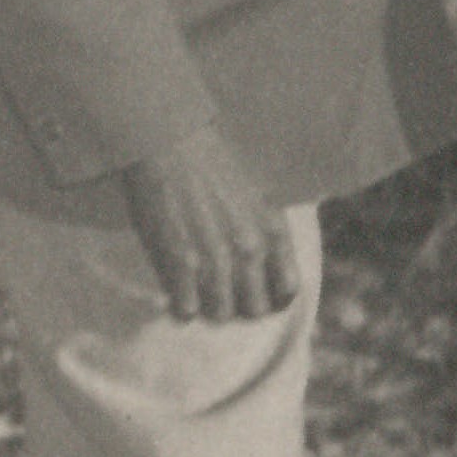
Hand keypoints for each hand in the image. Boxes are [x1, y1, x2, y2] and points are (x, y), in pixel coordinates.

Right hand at [117, 126, 294, 327]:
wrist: (169, 142)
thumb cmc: (211, 163)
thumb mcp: (257, 196)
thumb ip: (264, 232)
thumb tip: (265, 267)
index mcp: (274, 232)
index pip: (287, 291)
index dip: (272, 299)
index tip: (257, 297)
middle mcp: (251, 251)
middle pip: (254, 309)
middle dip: (238, 306)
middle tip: (222, 297)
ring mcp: (215, 261)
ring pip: (220, 314)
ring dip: (208, 308)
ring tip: (196, 294)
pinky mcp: (179, 264)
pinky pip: (186, 310)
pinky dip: (181, 308)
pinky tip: (175, 294)